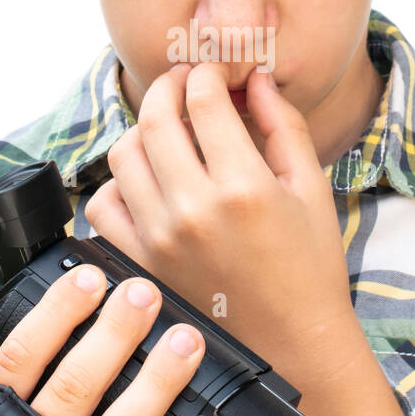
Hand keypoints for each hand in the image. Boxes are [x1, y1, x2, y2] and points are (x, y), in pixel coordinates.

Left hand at [85, 62, 357, 392]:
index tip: (215, 71)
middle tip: (184, 83)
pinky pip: (103, 205)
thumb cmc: (311, 266)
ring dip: (142, 129)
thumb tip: (256, 77)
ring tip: (166, 128)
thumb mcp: (310, 188)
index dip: (207, 73)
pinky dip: (118, 183)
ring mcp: (160, 239)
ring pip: (123, 155)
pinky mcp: (141, 263)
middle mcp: (194, 210)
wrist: (294, 344)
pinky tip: (147, 179)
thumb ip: (282, 124)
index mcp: (243, 187)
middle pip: (155, 118)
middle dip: (169, 86)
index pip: (204, 100)